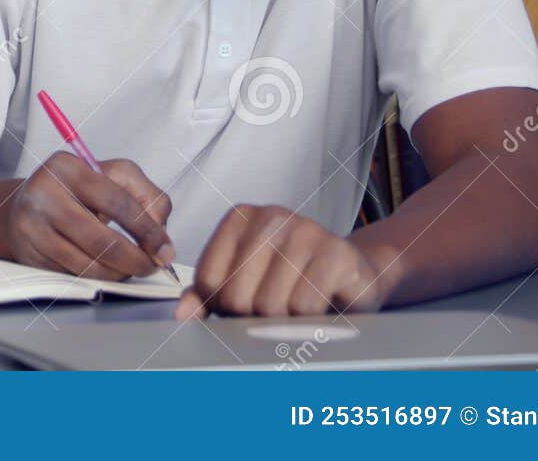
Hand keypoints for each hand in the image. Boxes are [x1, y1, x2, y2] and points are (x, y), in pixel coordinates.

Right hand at [1, 152, 174, 280]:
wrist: (24, 206)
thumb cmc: (74, 190)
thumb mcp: (110, 177)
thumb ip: (146, 197)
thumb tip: (161, 238)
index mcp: (67, 167)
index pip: (118, 202)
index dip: (148, 230)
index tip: (164, 249)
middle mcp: (44, 193)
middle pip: (102, 240)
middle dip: (136, 260)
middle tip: (152, 266)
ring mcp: (32, 225)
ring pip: (89, 264)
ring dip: (119, 272)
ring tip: (129, 267)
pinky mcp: (28, 253)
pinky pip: (73, 275)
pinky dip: (96, 276)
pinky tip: (103, 267)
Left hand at [174, 205, 388, 319]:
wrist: (356, 274)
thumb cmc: (293, 279)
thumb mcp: (245, 282)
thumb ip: (207, 294)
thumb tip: (181, 313)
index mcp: (241, 217)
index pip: (208, 280)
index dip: (221, 307)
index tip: (240, 306)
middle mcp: (272, 216)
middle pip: (236, 295)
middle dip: (251, 318)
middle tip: (272, 314)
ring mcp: (307, 230)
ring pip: (270, 305)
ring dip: (282, 322)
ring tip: (295, 310)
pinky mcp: (338, 254)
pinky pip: (304, 306)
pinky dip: (308, 321)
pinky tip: (319, 308)